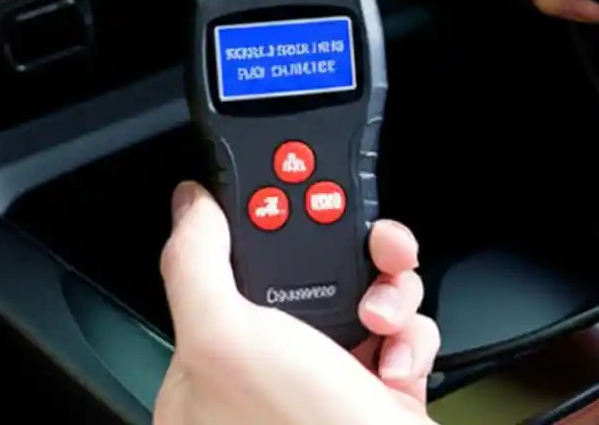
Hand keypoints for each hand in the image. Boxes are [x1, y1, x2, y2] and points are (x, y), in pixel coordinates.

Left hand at [155, 182, 438, 424]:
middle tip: (361, 246)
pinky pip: (397, 330)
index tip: (284, 203)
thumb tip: (188, 206)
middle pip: (298, 276)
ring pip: (353, 295)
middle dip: (338, 255)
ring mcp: (320, 388)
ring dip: (384, 290)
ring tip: (383, 313)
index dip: (254, 233)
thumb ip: (195, 263)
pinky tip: (399, 356)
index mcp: (203, 371)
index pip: (220, 274)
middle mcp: (260, 381)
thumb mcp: (226, 338)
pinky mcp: (375, 394)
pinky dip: (410, 332)